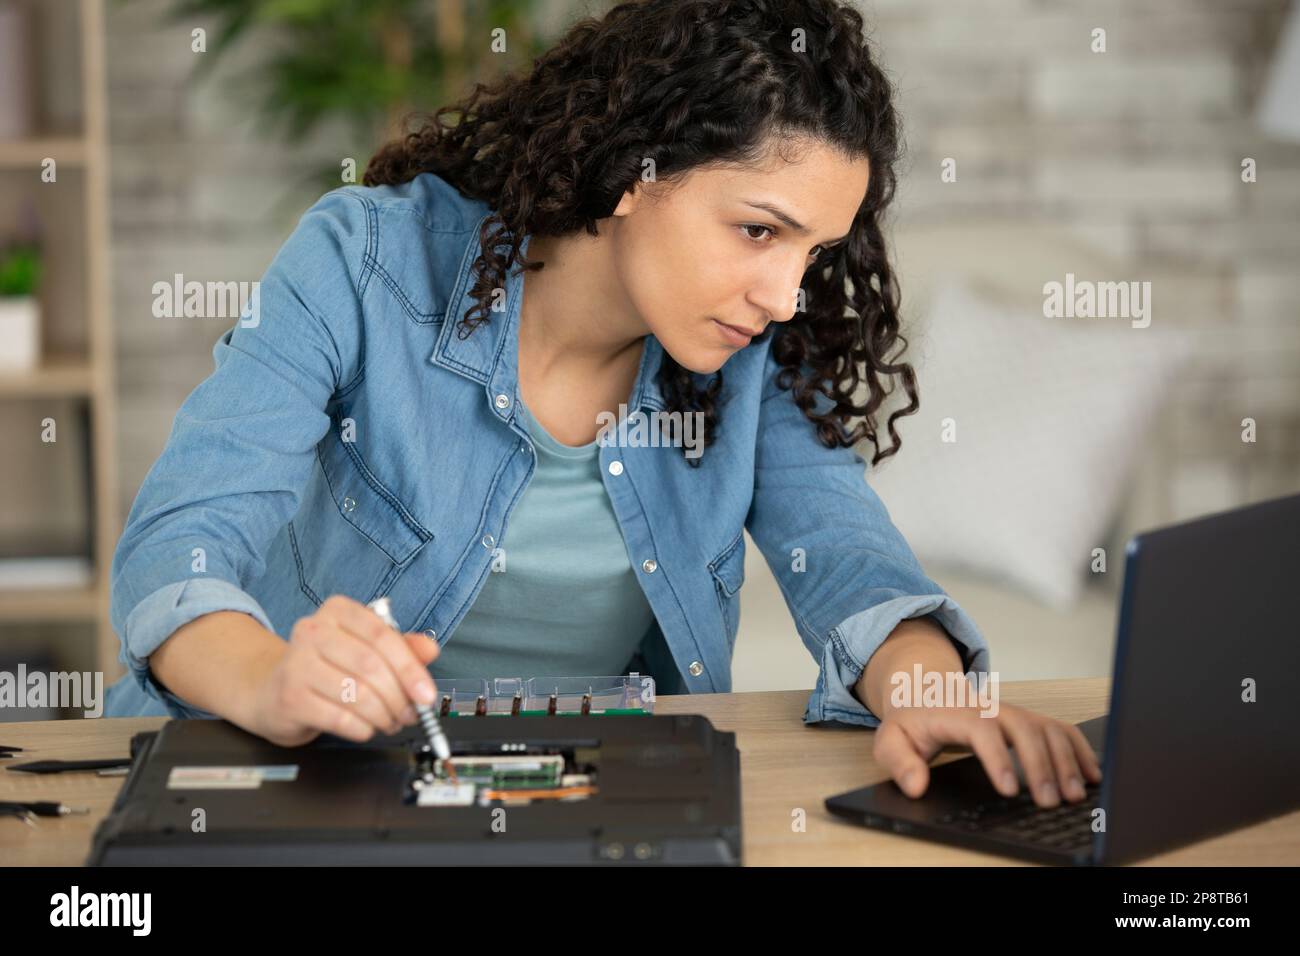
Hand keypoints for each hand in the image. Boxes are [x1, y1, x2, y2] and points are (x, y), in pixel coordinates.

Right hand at [249, 594, 439, 746]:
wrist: (273, 691)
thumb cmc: (327, 667)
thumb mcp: (366, 649)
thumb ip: (400, 647)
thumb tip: (430, 650)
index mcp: (338, 611)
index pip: (382, 636)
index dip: (410, 668)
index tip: (426, 694)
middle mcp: (313, 630)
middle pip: (371, 666)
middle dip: (399, 697)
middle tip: (410, 714)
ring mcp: (297, 663)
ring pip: (358, 694)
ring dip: (383, 716)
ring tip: (390, 722)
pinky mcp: (290, 697)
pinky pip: (340, 718)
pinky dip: (362, 728)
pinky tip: (366, 728)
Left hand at [872, 700, 1102, 806]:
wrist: (923, 690)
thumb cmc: (911, 720)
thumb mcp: (889, 739)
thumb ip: (898, 761)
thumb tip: (916, 785)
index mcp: (955, 712)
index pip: (981, 729)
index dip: (998, 758)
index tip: (1009, 789)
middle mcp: (989, 708)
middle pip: (1023, 727)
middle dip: (1040, 764)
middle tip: (1049, 801)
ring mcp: (1011, 712)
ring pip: (1046, 727)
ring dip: (1065, 760)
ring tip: (1074, 795)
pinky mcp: (1026, 719)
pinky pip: (1059, 728)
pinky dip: (1078, 748)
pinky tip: (1091, 773)